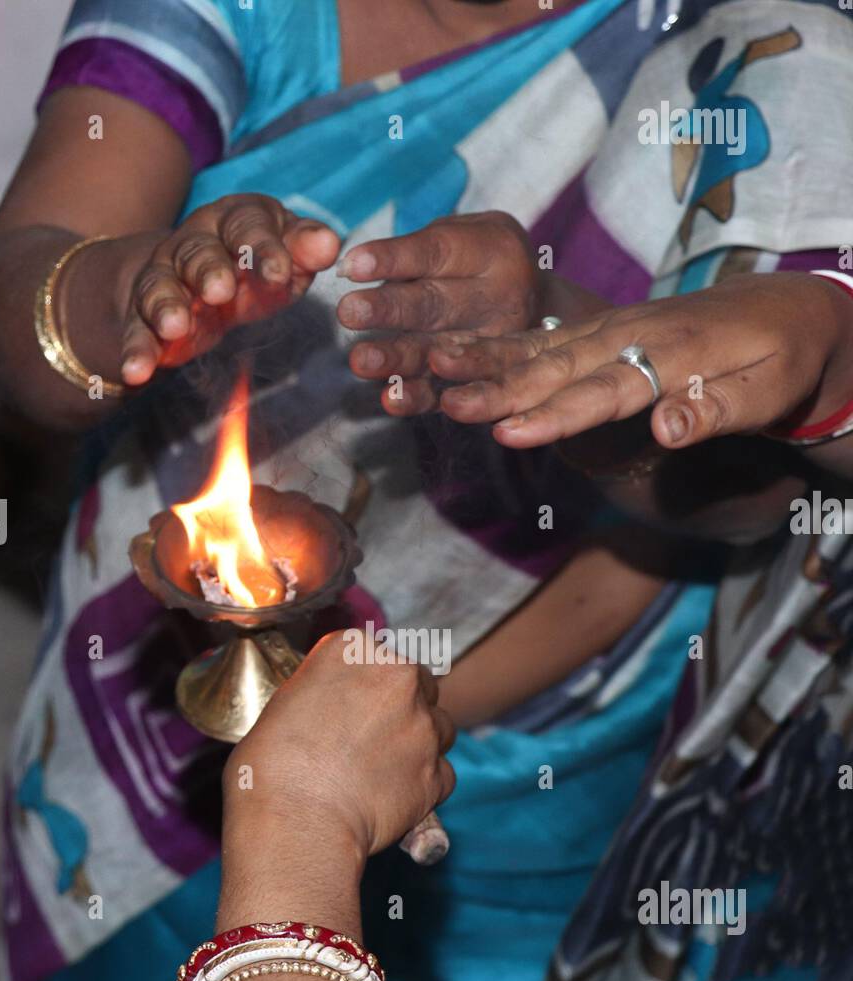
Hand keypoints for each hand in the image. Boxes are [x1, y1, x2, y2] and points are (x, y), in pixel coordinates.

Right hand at [116, 195, 340, 384]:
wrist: (195, 284)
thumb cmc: (253, 266)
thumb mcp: (283, 256)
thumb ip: (303, 250)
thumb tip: (330, 244)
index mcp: (233, 221)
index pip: (246, 225)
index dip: (262, 248)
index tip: (279, 273)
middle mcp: (192, 244)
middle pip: (196, 253)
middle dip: (207, 270)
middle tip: (219, 290)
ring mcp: (164, 280)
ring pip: (160, 288)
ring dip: (166, 307)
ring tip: (173, 328)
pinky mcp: (143, 318)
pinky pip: (137, 332)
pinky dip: (136, 352)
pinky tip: (136, 372)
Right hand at [222, 632, 455, 860]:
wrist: (296, 820)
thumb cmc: (273, 766)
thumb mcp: (287, 702)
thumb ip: (327, 690)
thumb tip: (337, 703)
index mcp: (355, 650)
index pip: (379, 656)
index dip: (370, 685)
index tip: (356, 706)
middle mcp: (398, 677)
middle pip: (420, 685)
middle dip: (405, 709)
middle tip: (373, 739)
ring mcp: (424, 725)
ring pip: (440, 727)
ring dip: (420, 745)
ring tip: (382, 771)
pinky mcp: (437, 772)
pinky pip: (442, 773)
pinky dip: (425, 786)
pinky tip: (392, 798)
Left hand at [338, 211, 539, 413]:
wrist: (538, 304)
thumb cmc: (482, 259)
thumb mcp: (466, 234)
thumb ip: (418, 249)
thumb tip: (351, 267)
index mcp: (495, 252)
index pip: (436, 253)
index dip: (392, 259)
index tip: (351, 265)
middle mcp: (500, 299)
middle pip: (438, 304)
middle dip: (390, 309)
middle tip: (350, 312)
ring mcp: (496, 344)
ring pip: (440, 351)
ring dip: (398, 358)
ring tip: (362, 360)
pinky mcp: (486, 379)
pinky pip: (448, 390)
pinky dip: (417, 396)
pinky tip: (390, 398)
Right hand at [423, 272, 852, 452]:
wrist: (786, 309)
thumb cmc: (781, 360)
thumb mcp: (769, 391)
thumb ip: (714, 411)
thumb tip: (664, 428)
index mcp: (676, 350)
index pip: (607, 389)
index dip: (556, 414)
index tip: (509, 431)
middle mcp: (634, 330)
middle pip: (559, 365)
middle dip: (500, 387)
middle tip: (448, 402)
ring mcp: (613, 324)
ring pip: (542, 345)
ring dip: (486, 360)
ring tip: (433, 365)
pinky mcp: (601, 326)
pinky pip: (544, 337)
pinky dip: (500, 347)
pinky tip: (458, 353)